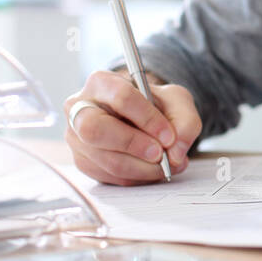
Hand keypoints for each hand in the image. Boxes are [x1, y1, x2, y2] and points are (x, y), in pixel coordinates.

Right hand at [64, 69, 200, 185]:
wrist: (142, 117)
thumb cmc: (155, 105)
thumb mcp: (177, 102)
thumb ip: (185, 122)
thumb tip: (176, 153)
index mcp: (102, 82)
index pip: (121, 97)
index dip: (147, 119)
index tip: (169, 136)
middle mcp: (80, 108)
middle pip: (96, 130)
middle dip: (133, 145)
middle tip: (160, 154)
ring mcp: (76, 137)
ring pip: (105, 158)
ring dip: (141, 167)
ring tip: (166, 165)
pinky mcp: (83, 161)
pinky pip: (108, 176)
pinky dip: (136, 177)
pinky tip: (151, 170)